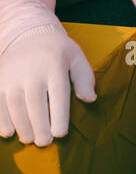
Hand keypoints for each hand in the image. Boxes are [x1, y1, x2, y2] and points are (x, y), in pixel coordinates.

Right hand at [0, 24, 95, 145]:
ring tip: (29, 139)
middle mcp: (32, 69)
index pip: (58, 93)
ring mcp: (12, 74)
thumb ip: (84, 79)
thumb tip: (90, 99)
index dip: (59, 116)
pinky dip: (0, 119)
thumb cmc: (58, 51)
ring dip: (21, 126)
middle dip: (39, 126)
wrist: (29, 31)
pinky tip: (8, 132)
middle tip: (44, 142)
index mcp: (55, 65)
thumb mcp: (76, 58)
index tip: (60, 133)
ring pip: (15, 104)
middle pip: (35, 102)